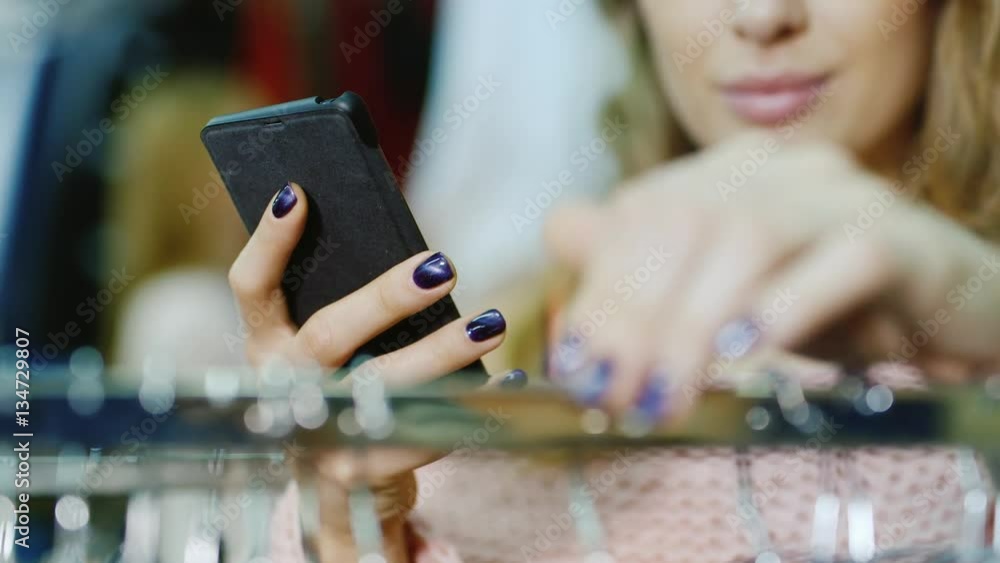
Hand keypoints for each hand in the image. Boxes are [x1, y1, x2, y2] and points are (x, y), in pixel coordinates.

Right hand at [229, 182, 511, 560]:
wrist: (344, 489)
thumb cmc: (344, 391)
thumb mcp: (329, 349)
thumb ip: (347, 304)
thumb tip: (413, 257)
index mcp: (267, 346)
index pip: (252, 288)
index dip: (268, 242)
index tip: (298, 194)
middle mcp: (283, 389)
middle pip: (328, 335)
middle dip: (387, 298)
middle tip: (443, 267)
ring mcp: (317, 434)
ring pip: (381, 386)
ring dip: (441, 352)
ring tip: (489, 322)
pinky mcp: (358, 471)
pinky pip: (420, 434)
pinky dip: (468, 407)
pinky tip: (507, 381)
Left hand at [545, 133, 999, 420]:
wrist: (950, 316)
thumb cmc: (827, 310)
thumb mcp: (723, 295)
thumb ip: (643, 262)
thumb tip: (561, 228)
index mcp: (729, 175)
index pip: (640, 215)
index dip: (602, 292)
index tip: (579, 369)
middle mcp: (779, 171)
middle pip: (684, 222)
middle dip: (637, 313)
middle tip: (617, 393)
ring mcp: (842, 196)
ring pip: (748, 238)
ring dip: (694, 323)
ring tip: (666, 393)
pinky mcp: (902, 238)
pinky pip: (839, 263)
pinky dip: (785, 309)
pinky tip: (745, 353)